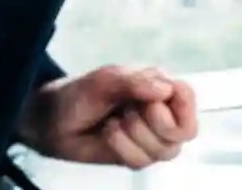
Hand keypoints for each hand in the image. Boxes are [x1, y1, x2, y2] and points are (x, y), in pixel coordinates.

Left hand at [16, 65, 197, 169]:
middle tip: (128, 111)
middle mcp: (162, 113)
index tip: (151, 102)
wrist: (53, 120)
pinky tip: (109, 134)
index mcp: (161, 88)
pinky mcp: (137, 156)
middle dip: (154, 124)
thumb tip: (165, 90)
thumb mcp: (106, 80)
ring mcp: (151, 137)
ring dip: (136, 137)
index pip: (188, 97)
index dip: (178, 105)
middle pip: (185, 132)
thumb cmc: (81, 94)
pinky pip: (143, 161)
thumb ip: (136, 82)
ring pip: (166, 151)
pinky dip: (123, 149)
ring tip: (115, 123)